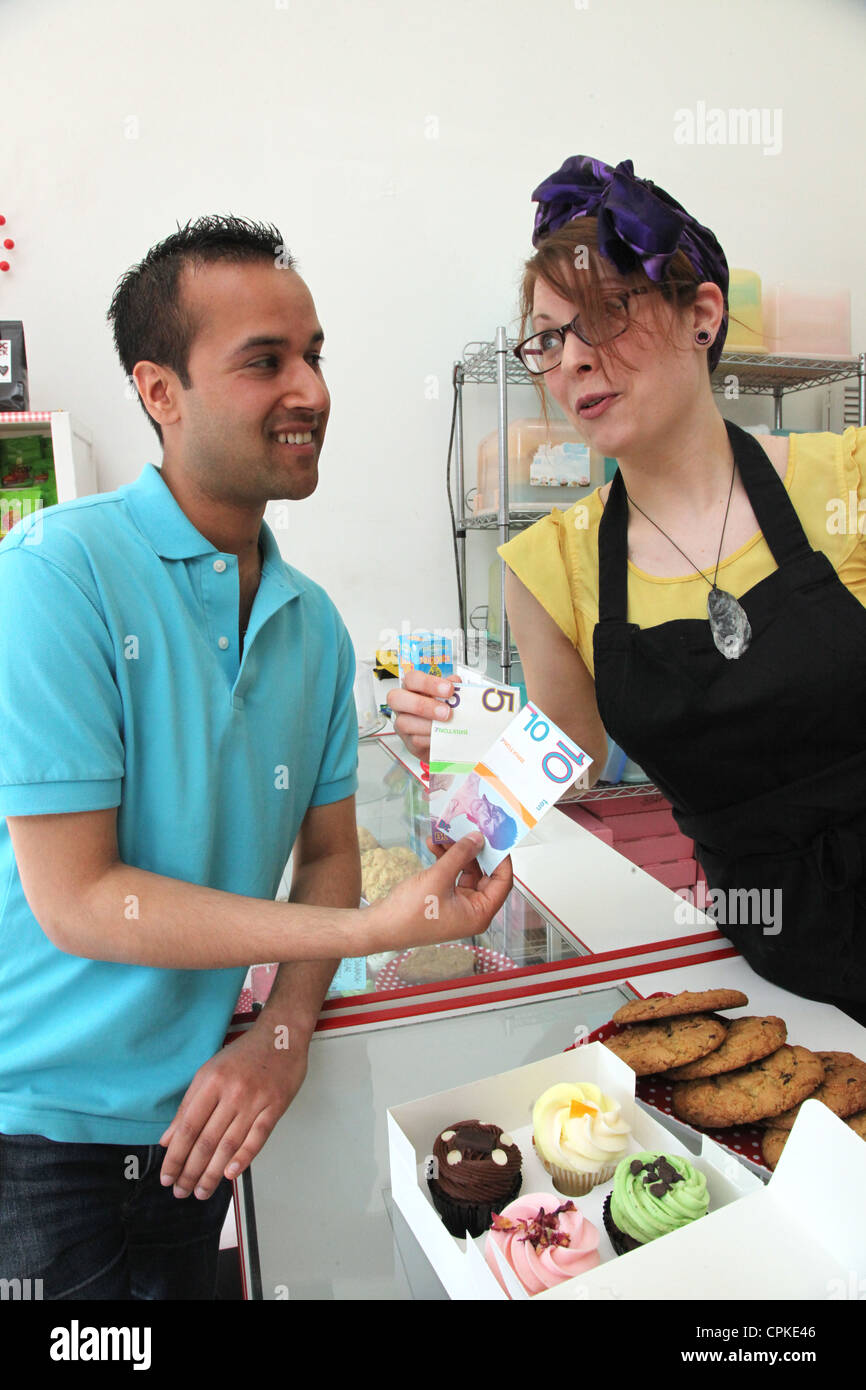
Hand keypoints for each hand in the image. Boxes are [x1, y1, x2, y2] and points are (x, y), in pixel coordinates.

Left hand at [158, 1024, 307, 1199]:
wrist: (281, 1036)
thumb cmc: (244, 1055)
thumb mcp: (209, 1072)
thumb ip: (188, 1105)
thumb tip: (169, 1139)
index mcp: (211, 1081)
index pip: (188, 1127)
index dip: (175, 1156)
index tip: (167, 1176)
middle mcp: (232, 1092)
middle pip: (206, 1140)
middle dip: (190, 1171)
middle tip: (181, 1191)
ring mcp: (255, 1100)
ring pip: (229, 1144)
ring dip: (213, 1173)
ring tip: (201, 1191)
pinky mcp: (275, 1106)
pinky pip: (258, 1137)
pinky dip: (243, 1158)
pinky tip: (230, 1174)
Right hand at [367, 831, 512, 950]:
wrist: (380, 927)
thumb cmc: (409, 913)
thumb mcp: (438, 878)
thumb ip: (460, 855)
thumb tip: (478, 838)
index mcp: (479, 914)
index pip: (502, 882)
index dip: (501, 858)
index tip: (495, 836)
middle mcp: (472, 911)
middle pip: (484, 874)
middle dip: (473, 850)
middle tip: (469, 829)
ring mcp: (457, 905)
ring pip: (466, 871)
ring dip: (456, 852)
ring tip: (444, 834)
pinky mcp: (443, 899)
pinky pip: (451, 875)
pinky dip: (445, 860)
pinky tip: (433, 845)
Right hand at [387, 668, 459, 760]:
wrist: (444, 735)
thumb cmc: (442, 711)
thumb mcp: (448, 696)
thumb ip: (452, 688)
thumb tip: (456, 683)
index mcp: (411, 688)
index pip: (412, 679)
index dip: (429, 683)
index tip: (449, 689)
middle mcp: (402, 704)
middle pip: (397, 699)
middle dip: (422, 704)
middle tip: (445, 711)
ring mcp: (402, 724)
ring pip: (404, 723)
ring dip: (428, 724)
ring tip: (446, 725)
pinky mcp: (409, 742)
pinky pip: (415, 740)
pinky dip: (431, 739)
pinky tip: (443, 736)